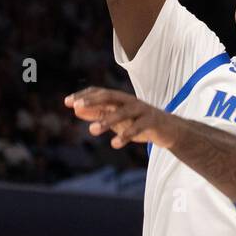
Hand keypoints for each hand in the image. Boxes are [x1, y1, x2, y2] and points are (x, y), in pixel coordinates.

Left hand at [65, 87, 181, 149]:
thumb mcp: (117, 118)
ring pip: (122, 112)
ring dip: (106, 121)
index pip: (99, 92)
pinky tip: (114, 144)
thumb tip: (75, 109)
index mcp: (120, 99)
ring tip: (92, 130)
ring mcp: (141, 110)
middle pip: (109, 96)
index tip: (67, 102)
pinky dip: (125, 135)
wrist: (168, 130)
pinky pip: (137, 127)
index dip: (83, 96)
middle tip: (76, 106)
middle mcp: (129, 101)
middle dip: (92, 100)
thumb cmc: (138, 122)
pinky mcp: (152, 121)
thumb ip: (98, 113)